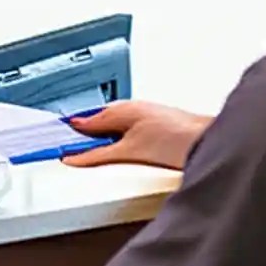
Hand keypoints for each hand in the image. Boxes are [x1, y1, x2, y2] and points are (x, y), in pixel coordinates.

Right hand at [65, 100, 212, 169]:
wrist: (208, 140)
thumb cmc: (176, 137)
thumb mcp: (129, 150)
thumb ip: (99, 152)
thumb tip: (75, 156)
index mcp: (120, 110)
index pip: (86, 120)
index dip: (71, 132)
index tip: (57, 143)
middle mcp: (131, 109)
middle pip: (98, 123)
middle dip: (84, 135)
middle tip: (70, 152)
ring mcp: (143, 117)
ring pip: (112, 127)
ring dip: (101, 139)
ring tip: (90, 155)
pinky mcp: (154, 128)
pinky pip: (125, 133)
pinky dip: (116, 141)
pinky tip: (118, 152)